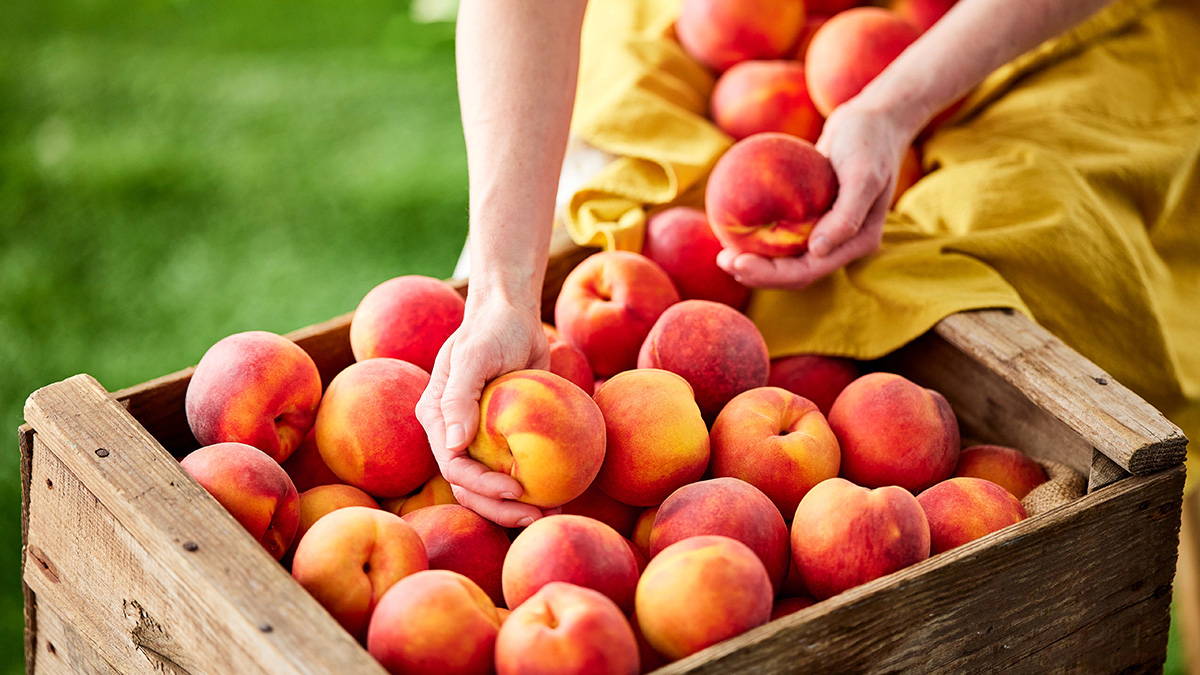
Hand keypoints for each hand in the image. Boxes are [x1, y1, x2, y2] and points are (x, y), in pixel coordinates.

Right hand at [415, 290, 555, 527]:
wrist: (513, 315)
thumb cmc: (491, 329)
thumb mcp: (474, 356)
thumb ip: (459, 398)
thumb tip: (453, 445)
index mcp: (436, 419)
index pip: (453, 466)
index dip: (482, 486)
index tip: (517, 489)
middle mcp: (453, 434)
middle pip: (468, 487)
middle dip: (499, 509)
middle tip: (537, 516)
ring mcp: (478, 439)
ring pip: (489, 487)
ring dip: (514, 508)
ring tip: (548, 514)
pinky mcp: (503, 437)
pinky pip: (513, 469)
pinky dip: (533, 486)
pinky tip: (558, 496)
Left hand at [716, 101, 914, 288]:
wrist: (873, 117)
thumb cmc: (868, 141)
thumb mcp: (863, 174)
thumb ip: (846, 216)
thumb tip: (819, 252)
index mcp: (856, 242)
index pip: (808, 271)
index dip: (770, 275)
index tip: (737, 263)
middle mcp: (841, 243)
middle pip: (794, 272)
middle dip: (757, 274)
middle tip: (722, 260)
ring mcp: (827, 230)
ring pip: (787, 258)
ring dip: (755, 261)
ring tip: (722, 254)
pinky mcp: (814, 215)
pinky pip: (784, 234)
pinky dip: (759, 237)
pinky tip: (732, 228)